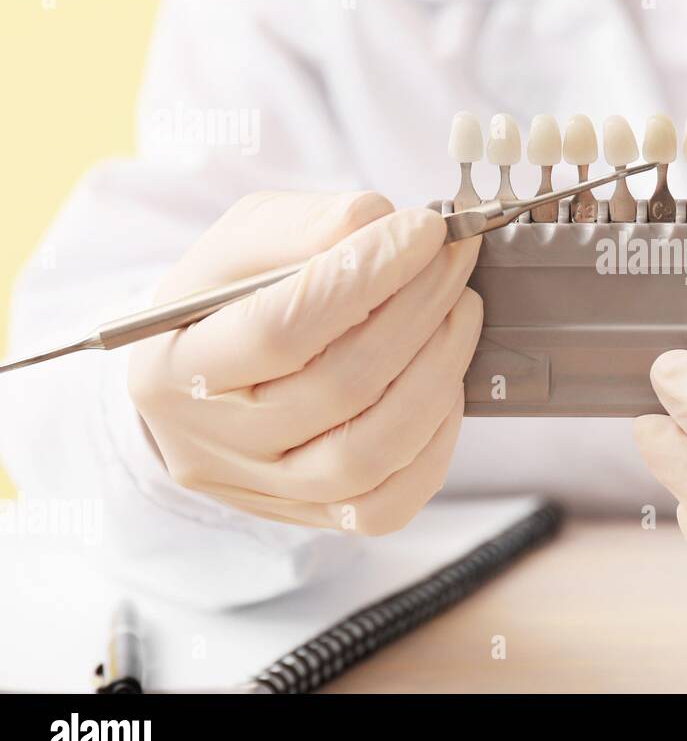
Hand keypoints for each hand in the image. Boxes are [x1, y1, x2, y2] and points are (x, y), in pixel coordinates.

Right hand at [128, 191, 481, 532]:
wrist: (210, 377)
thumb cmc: (229, 299)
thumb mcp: (245, 242)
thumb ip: (306, 225)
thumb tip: (381, 223)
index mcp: (169, 368)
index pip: (280, 329)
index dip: (365, 276)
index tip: (422, 230)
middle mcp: (211, 445)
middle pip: (337, 388)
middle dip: (416, 311)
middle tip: (455, 257)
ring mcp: (266, 492)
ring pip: (368, 453)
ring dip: (437, 371)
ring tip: (461, 308)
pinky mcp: (316, 517)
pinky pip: (390, 502)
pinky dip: (436, 439)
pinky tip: (448, 380)